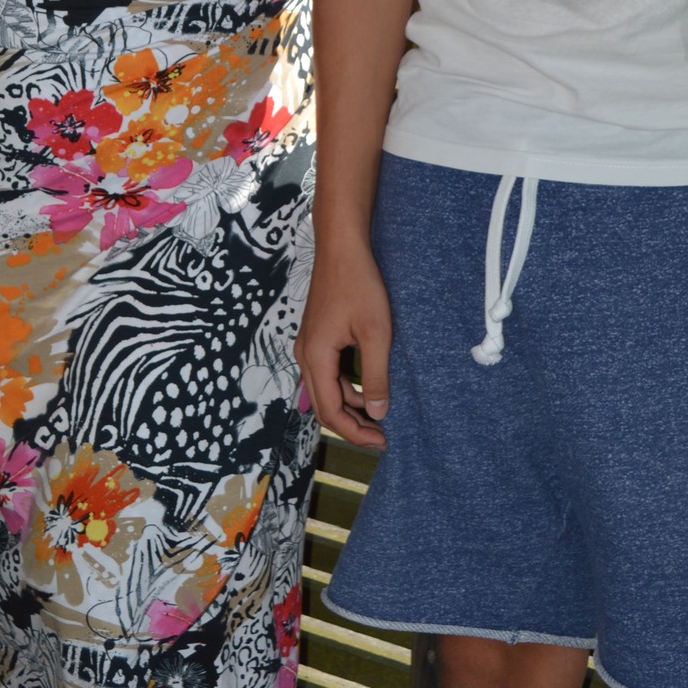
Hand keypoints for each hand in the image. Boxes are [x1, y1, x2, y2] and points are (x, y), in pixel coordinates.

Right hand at [296, 235, 391, 450]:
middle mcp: (305, 354)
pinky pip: (326, 373)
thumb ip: (375, 376)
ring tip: (379, 415)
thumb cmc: (359, 284)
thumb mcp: (375, 333)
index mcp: (316, 356)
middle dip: (351, 426)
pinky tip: (366, 388)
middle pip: (323, 405)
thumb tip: (376, 413)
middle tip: (382, 435)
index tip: (383, 441)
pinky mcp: (315, 336)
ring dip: (349, 407)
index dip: (355, 433)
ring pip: (325, 390)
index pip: (330, 411)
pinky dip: (344, 388)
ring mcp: (308, 344)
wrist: (341, 247)